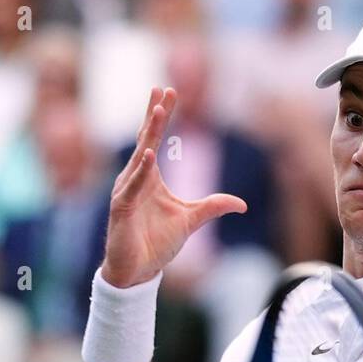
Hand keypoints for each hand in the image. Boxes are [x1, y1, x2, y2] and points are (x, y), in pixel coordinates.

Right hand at [102, 87, 246, 287]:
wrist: (139, 271)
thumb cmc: (157, 243)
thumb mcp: (191, 220)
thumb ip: (213, 207)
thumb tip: (241, 203)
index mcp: (150, 177)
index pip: (155, 139)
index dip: (162, 116)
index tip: (169, 91)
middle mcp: (135, 178)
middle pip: (146, 140)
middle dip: (154, 115)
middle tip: (160, 90)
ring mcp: (126, 192)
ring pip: (139, 158)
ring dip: (148, 134)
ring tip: (157, 111)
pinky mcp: (121, 209)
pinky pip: (132, 187)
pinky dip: (140, 172)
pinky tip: (148, 155)